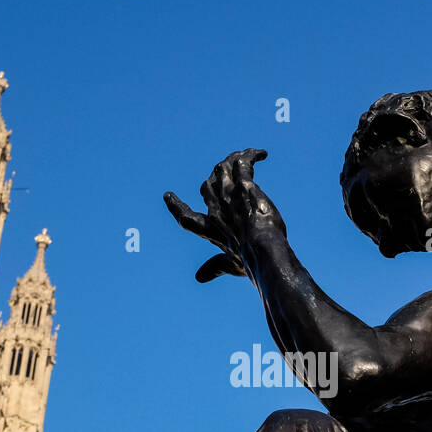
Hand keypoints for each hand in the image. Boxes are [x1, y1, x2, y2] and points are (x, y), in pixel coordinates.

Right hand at [163, 148, 285, 282]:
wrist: (264, 253)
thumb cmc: (251, 262)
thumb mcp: (231, 266)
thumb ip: (216, 267)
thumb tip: (199, 277)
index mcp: (210, 231)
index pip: (186, 219)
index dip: (176, 207)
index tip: (167, 196)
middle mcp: (216, 211)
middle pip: (208, 186)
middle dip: (217, 176)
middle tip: (232, 168)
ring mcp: (228, 197)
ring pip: (224, 169)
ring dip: (235, 160)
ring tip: (248, 155)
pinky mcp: (244, 187)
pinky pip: (242, 164)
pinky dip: (250, 156)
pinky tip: (261, 154)